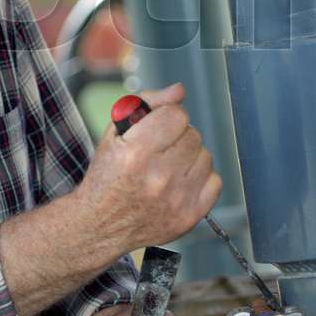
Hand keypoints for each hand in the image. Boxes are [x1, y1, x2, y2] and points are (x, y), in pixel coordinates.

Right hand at [71, 82, 221, 251]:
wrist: (100, 225)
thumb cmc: (107, 175)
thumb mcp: (115, 133)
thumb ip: (147, 103)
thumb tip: (179, 90)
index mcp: (136, 153)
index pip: (177, 115)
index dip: (167, 117)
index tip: (156, 127)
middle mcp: (158, 177)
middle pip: (193, 134)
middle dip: (178, 137)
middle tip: (159, 149)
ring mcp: (176, 199)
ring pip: (206, 155)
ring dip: (190, 157)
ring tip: (168, 167)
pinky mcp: (189, 217)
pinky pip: (215, 181)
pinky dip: (200, 179)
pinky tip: (180, 183)